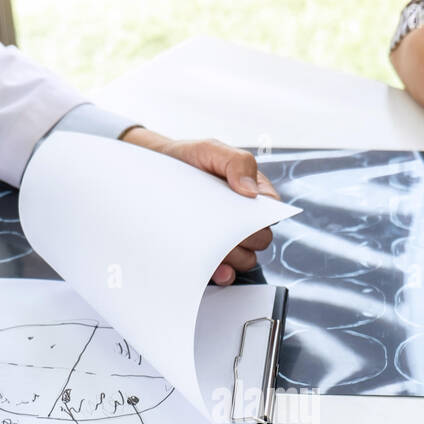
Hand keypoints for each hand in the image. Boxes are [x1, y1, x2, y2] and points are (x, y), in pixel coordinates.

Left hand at [122, 128, 277, 284]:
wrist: (153, 176)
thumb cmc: (186, 160)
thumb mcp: (211, 150)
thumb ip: (237, 162)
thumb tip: (252, 192)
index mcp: (252, 193)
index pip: (271, 210)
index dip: (262, 215)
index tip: (242, 211)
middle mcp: (243, 219)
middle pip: (262, 239)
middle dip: (247, 238)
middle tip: (225, 228)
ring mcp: (228, 239)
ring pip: (247, 259)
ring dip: (234, 256)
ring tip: (213, 245)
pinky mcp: (212, 255)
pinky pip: (227, 273)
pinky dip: (224, 274)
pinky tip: (214, 267)